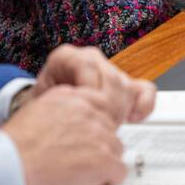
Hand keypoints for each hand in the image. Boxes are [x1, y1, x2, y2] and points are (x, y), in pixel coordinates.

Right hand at [0, 85, 127, 184]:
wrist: (6, 169)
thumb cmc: (11, 150)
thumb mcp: (34, 114)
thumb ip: (60, 114)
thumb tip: (72, 129)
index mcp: (69, 97)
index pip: (100, 105)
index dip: (94, 127)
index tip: (84, 141)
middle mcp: (86, 111)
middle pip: (109, 129)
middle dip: (97, 147)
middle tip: (75, 162)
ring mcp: (98, 134)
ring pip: (115, 151)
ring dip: (101, 165)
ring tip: (75, 175)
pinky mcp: (103, 159)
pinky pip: (119, 173)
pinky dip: (106, 183)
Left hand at [32, 44, 156, 123]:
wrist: (43, 119)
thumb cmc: (40, 113)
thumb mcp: (39, 106)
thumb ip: (53, 106)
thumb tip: (67, 117)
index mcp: (65, 58)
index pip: (86, 66)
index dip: (88, 92)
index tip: (85, 110)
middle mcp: (89, 59)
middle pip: (110, 76)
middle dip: (106, 106)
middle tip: (97, 124)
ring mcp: (109, 71)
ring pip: (126, 85)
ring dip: (119, 110)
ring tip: (106, 126)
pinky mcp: (125, 85)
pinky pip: (144, 90)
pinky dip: (142, 106)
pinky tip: (131, 119)